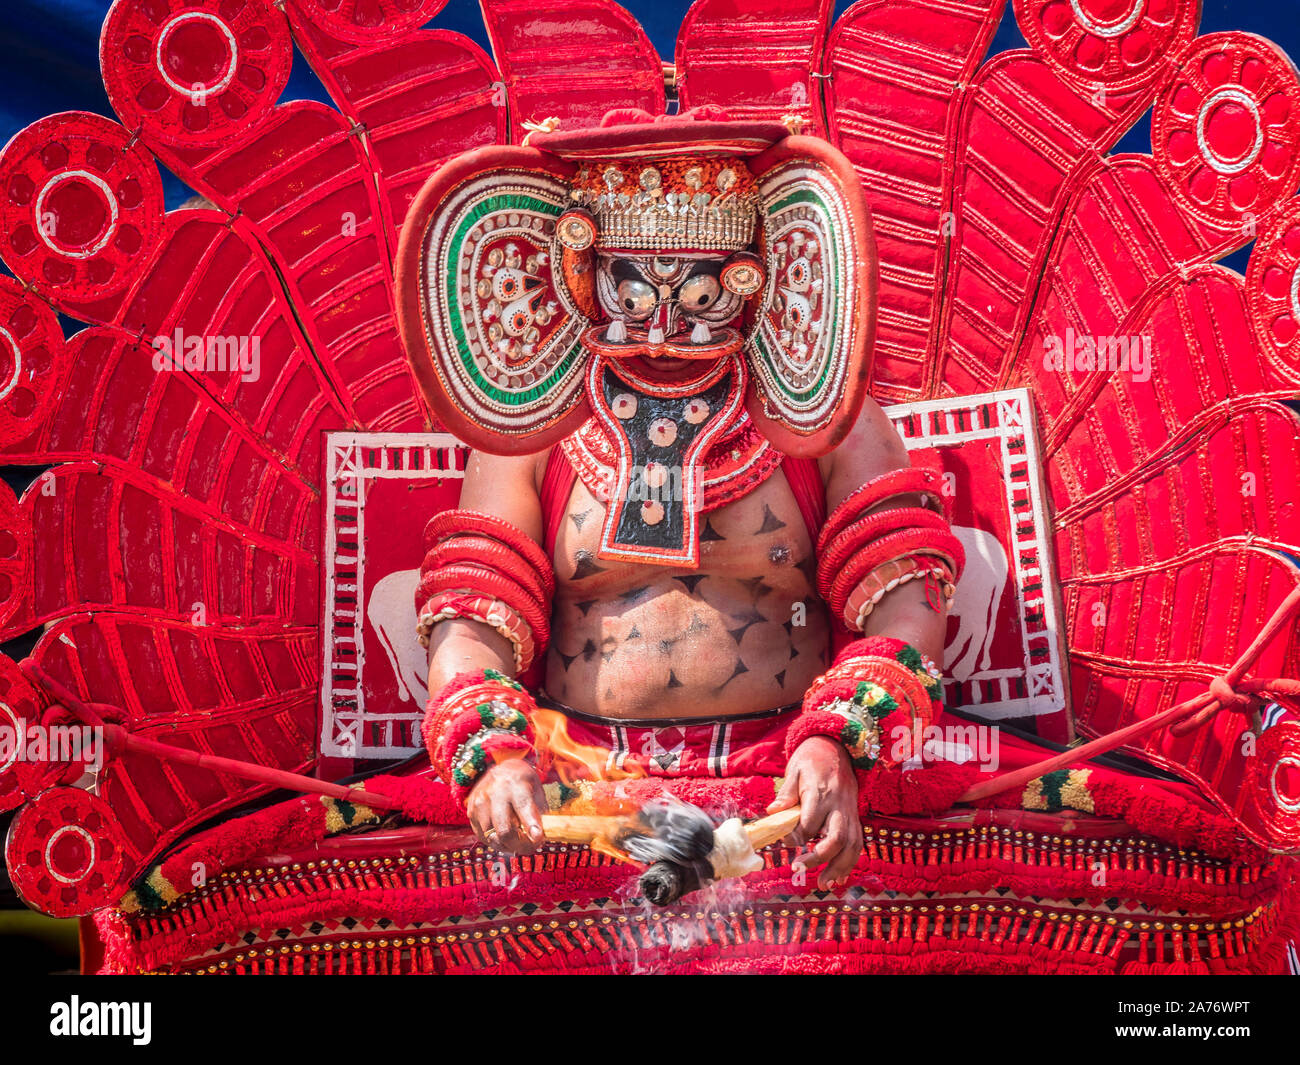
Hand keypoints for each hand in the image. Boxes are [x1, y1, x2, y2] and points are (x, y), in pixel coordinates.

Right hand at [466, 758, 545, 852]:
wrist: (502, 770)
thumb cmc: (523, 783)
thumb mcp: (537, 791)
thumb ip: (539, 814)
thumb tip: (539, 838)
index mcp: (515, 783)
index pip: (523, 807)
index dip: (531, 826)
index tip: (538, 838)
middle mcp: (494, 792)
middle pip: (504, 830)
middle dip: (520, 845)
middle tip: (532, 847)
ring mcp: (480, 803)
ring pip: (493, 838)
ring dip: (509, 846)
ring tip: (520, 844)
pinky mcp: (472, 812)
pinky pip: (484, 837)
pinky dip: (497, 843)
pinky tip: (507, 839)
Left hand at [767, 735, 861, 889]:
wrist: (837, 746)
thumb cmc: (811, 758)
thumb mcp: (794, 769)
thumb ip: (786, 793)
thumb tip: (772, 812)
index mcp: (821, 792)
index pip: (810, 822)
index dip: (796, 836)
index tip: (784, 842)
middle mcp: (839, 805)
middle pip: (837, 837)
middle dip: (820, 858)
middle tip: (800, 870)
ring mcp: (850, 812)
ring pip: (852, 845)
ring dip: (840, 867)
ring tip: (825, 884)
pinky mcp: (855, 817)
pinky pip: (857, 843)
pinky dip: (850, 862)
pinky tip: (840, 877)